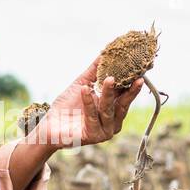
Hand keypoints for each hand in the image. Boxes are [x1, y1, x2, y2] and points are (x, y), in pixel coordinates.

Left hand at [25, 52, 144, 147]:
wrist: (50, 125)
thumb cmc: (66, 107)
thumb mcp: (82, 84)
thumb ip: (94, 71)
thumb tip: (105, 52)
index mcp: (113, 110)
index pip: (126, 96)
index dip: (133, 84)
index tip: (140, 71)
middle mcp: (112, 122)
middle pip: (123, 104)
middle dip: (129, 90)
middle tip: (135, 76)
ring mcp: (104, 131)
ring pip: (108, 110)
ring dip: (108, 93)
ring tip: (109, 78)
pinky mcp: (93, 136)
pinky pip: (92, 117)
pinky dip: (89, 102)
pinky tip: (85, 90)